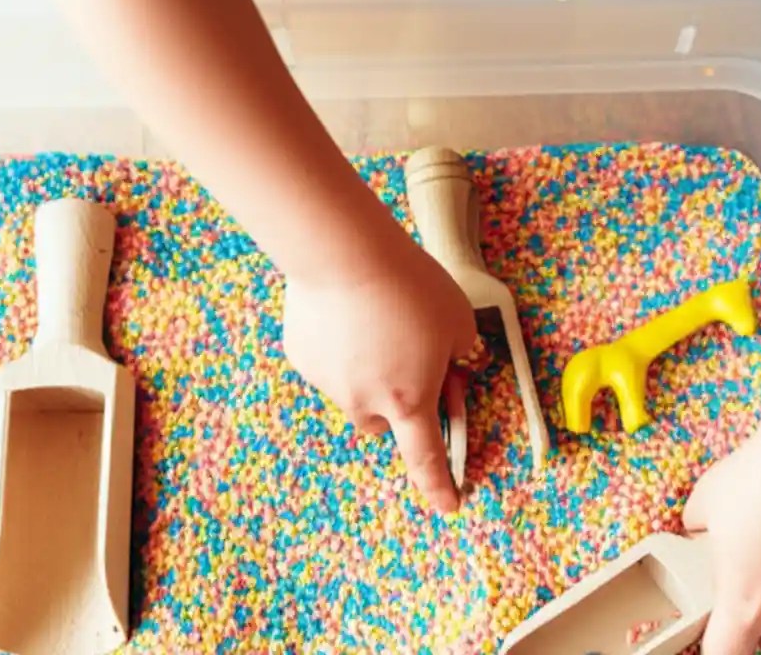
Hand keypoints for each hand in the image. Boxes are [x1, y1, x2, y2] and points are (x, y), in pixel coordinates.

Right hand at [281, 245, 477, 512]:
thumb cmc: (410, 286)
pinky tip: (346, 309)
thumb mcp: (458, 322)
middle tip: (408, 360)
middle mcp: (364, 402)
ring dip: (366, 370)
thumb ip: (457, 355)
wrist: (345, 254)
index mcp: (408, 402)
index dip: (439, 485)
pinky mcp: (302, 356)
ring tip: (374, 318)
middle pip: (383, 422)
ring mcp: (327, 382)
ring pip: (352, 389)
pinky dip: (339, 345)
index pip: (426, 458)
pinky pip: (327, 360)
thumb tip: (445, 364)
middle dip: (396, 404)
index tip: (449, 506)